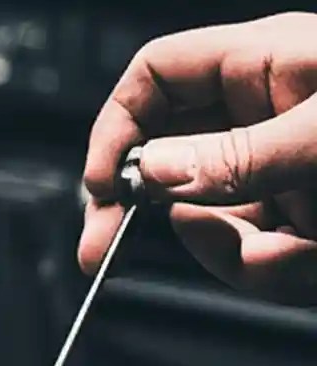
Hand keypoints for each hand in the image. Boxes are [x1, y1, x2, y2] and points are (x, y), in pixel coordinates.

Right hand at [80, 12, 316, 304]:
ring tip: (290, 255)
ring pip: (213, 222)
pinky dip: (279, 273)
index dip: (116, 126)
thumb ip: (238, 155)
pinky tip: (311, 261)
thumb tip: (154, 174)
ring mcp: (286, 172)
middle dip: (135, 211)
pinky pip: (259, 256)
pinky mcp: (308, 220)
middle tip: (98, 249)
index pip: (156, 77)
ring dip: (237, 253)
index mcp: (267, 65)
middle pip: (165, 157)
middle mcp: (267, 117)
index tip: (100, 182)